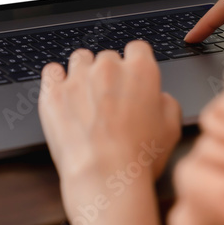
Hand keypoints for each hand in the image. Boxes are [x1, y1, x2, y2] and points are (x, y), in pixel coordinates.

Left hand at [38, 41, 181, 224]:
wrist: (104, 176)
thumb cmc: (139, 157)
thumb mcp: (171, 129)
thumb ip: (166, 103)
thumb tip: (158, 97)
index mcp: (141, 71)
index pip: (137, 48)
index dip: (135, 63)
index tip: (131, 76)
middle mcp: (108, 67)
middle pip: (108, 57)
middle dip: (109, 74)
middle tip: (110, 99)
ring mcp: (78, 77)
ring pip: (80, 58)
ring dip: (83, 72)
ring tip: (85, 96)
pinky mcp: (54, 91)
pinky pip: (51, 70)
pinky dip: (56, 79)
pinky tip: (62, 92)